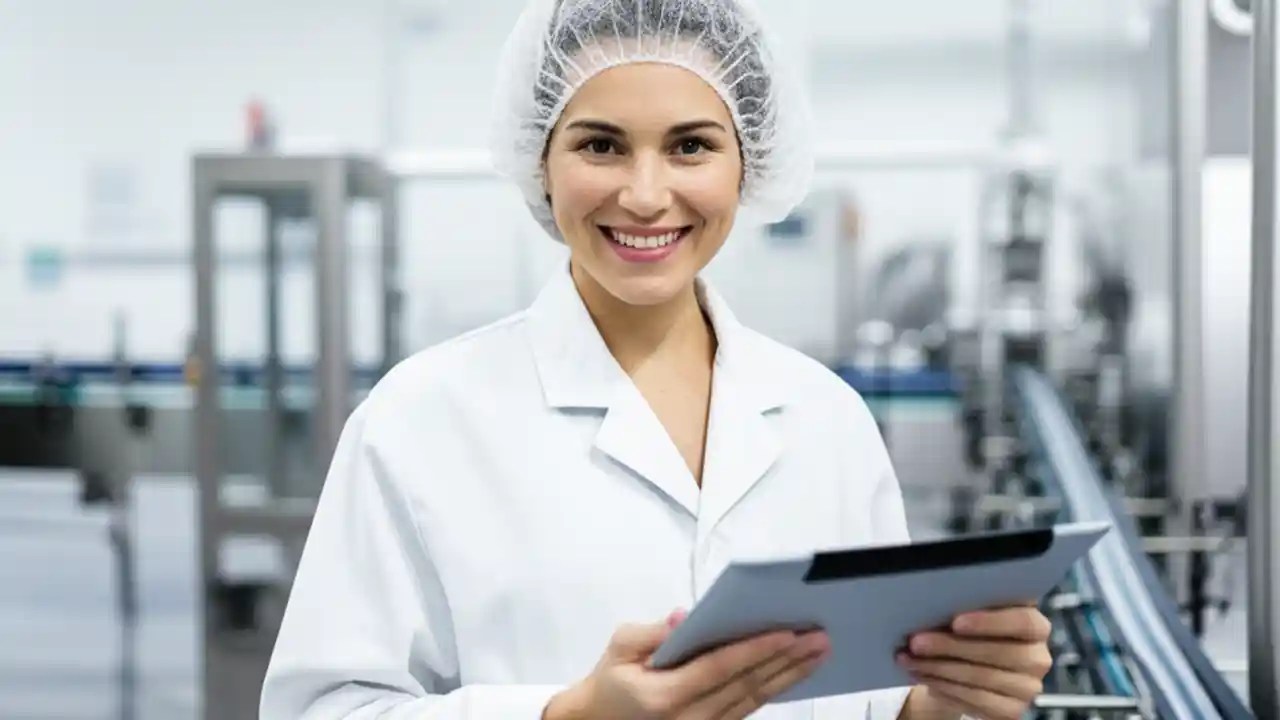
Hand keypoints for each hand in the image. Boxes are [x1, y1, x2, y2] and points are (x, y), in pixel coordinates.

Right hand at [544, 609, 829, 719]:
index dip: (756, 651)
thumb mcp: (619, 647)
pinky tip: (794, 673)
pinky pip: (749, 709)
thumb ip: (651, 633)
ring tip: (817, 653)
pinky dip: (774, 690)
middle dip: (786, 660)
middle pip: (747, 686)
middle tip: (818, 638)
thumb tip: (686, 617)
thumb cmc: (611, 681)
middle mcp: (689, 719)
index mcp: (665, 696)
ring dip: (789, 676)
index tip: (787, 634)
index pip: (720, 669)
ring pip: (754, 700)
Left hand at [896, 603, 1051, 719]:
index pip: (1022, 621)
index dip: (989, 622)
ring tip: (909, 659)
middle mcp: (1038, 658)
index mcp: (1035, 626)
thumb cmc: (970, 631)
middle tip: (916, 642)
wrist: (968, 665)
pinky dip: (943, 687)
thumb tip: (933, 602)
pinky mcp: (1011, 711)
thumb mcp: (972, 613)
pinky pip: (975, 700)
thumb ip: (966, 605)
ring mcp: (1027, 688)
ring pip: (980, 679)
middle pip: (997, 653)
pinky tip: (922, 675)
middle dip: (950, 646)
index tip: (955, 622)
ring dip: (938, 668)